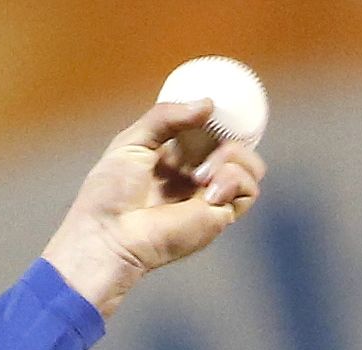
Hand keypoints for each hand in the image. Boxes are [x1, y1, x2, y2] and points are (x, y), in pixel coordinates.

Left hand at [43, 101, 263, 317]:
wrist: (110, 233)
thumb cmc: (110, 193)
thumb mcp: (133, 139)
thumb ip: (167, 117)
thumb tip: (208, 104)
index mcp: (173, 159)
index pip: (209, 132)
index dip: (217, 119)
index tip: (212, 106)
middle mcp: (195, 177)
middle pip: (235, 146)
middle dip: (229, 133)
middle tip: (211, 133)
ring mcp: (209, 197)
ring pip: (251, 167)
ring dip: (233, 157)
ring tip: (201, 172)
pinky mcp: (219, 217)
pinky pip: (248, 189)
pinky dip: (235, 179)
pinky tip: (207, 186)